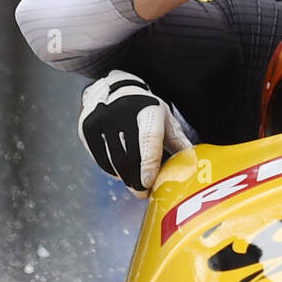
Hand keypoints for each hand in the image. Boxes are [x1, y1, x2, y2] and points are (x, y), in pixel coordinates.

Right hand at [78, 70, 192, 197]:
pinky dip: (112, 171)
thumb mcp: (167, 122)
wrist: (115, 88)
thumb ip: (180, 144)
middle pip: (130, 156)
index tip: (149, 182)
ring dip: (125, 179)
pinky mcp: (87, 126)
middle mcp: (122, 111)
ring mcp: (102, 118)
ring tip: (135, 185)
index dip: (149, 162)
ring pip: (114, 161)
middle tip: (144, 193)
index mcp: (148, 109)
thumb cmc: (147, 111)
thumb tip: (194, 167)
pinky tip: (121, 173)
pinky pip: (100, 159)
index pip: (148, 138)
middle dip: (137, 181)